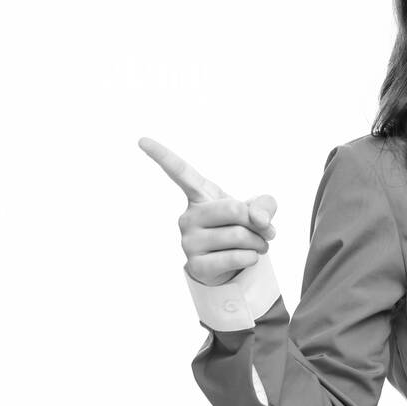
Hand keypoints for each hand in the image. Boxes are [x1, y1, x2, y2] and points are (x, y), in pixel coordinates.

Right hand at [139, 136, 277, 287]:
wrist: (231, 263)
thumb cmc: (241, 227)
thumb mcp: (257, 210)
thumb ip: (264, 205)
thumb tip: (259, 220)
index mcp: (199, 195)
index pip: (181, 172)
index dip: (162, 155)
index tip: (142, 140)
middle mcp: (188, 216)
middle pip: (234, 210)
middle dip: (258, 222)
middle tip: (262, 231)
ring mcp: (188, 241)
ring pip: (239, 236)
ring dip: (259, 243)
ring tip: (256, 245)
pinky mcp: (196, 265)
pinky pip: (236, 258)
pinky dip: (252, 258)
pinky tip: (248, 258)